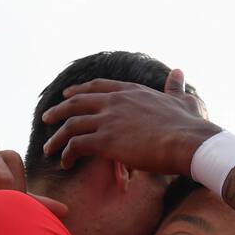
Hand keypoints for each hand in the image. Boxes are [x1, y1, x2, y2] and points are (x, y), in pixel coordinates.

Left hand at [40, 69, 218, 174]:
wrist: (187, 141)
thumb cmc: (188, 125)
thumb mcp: (181, 99)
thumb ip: (175, 86)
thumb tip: (179, 71)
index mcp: (130, 91)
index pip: (98, 86)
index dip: (80, 91)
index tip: (68, 95)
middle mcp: (114, 101)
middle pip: (77, 102)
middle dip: (59, 110)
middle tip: (47, 118)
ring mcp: (107, 120)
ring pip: (71, 124)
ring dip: (57, 137)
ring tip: (49, 149)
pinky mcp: (104, 141)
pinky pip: (76, 145)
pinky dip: (67, 154)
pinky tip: (65, 163)